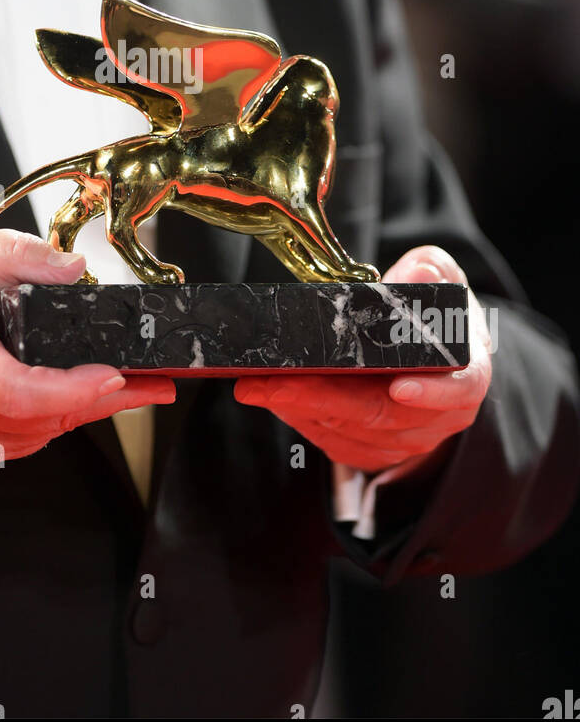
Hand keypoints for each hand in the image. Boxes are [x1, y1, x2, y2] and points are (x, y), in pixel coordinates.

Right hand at [0, 226, 174, 464]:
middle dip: (104, 400)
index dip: (71, 389)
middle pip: (43, 418)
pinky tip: (83, 400)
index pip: (18, 391)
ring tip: (134, 389)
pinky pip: (23, 441)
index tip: (113, 374)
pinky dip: (56, 421)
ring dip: (86, 412)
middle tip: (152, 383)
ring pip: (39, 434)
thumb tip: (74, 268)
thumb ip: (18, 254)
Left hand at [234, 246, 491, 471]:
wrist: (434, 359)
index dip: (431, 392)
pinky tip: (273, 399)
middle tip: (272, 382)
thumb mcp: (441, 281)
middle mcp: (440, 414)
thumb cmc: (435, 317)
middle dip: (322, 397)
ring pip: (352, 432)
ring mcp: (407, 438)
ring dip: (300, 410)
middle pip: (381, 413)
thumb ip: (431, 270)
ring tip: (258, 386)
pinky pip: (336, 443)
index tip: (398, 388)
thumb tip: (420, 273)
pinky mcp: (375, 450)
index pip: (458, 388)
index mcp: (465, 371)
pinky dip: (301, 420)